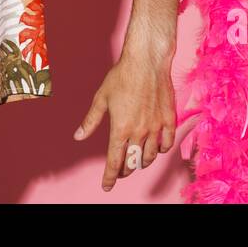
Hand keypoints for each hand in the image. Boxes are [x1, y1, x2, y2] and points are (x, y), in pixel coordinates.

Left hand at [73, 51, 176, 191]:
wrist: (147, 61)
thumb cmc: (121, 76)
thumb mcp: (101, 98)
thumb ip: (91, 120)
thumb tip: (78, 136)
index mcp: (120, 128)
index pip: (114, 161)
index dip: (110, 177)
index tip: (107, 185)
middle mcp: (139, 132)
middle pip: (132, 162)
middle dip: (125, 170)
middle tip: (120, 170)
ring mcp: (156, 127)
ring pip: (150, 156)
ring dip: (142, 161)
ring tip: (136, 160)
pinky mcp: (169, 119)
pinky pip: (167, 143)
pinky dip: (161, 149)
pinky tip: (156, 147)